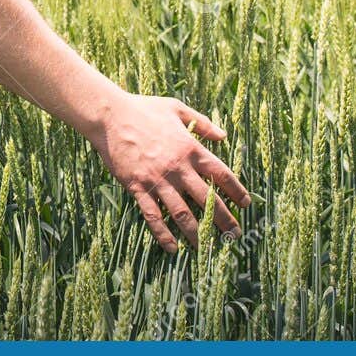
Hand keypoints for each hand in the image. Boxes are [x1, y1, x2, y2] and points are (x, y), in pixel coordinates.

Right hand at [87, 92, 250, 252]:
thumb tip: (224, 136)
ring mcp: (157, 179)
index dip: (236, 191)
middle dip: (224, 219)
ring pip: (182, 213)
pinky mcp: (138, 187)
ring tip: (207, 247)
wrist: (110, 115)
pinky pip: (153, 216)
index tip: (245, 204)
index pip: (221, 174)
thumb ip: (202, 122)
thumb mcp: (176, 108)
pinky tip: (172, 248)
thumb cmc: (142, 108)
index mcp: (190, 148)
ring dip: (197, 232)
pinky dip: (163, 234)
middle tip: (235, 234)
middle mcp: (178, 167)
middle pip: (207, 199)